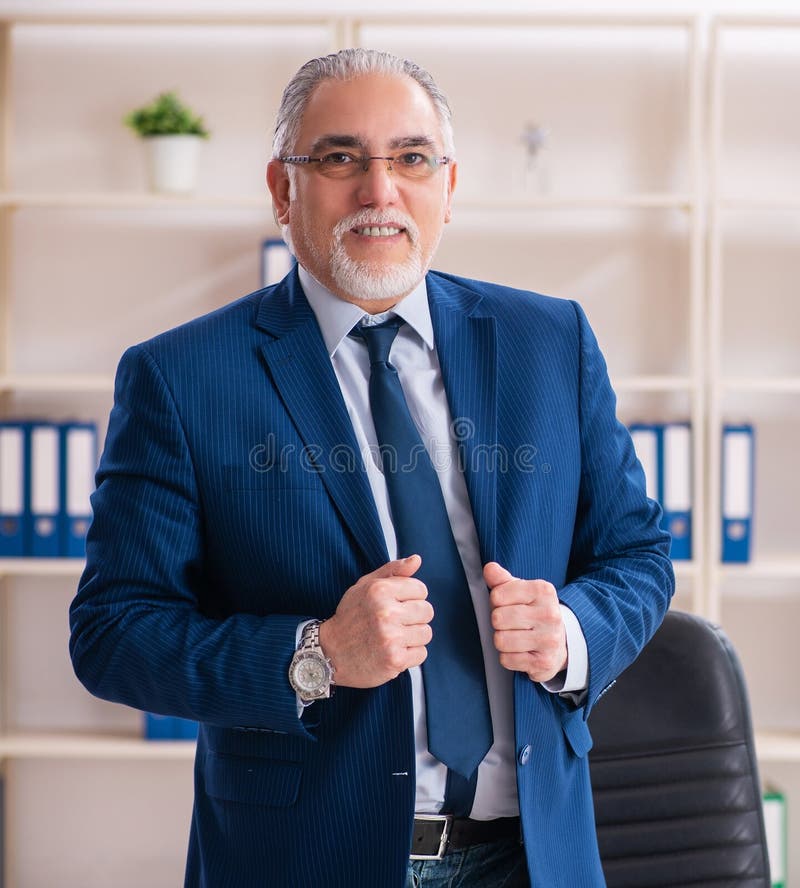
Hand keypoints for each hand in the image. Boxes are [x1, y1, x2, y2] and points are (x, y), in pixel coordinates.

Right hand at [319, 555, 432, 687]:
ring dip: (412, 637)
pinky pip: (421, 653)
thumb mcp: (365, 586)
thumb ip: (393, 570)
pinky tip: (392, 651)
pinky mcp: (395, 659)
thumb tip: (416, 559)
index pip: (421, 589)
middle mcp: (386, 612)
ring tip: (392, 637)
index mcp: (380, 590)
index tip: (396, 605)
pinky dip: (410, 655)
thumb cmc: (350, 617)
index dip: (410, 598)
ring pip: (426, 633)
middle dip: (413, 617)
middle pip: (427, 611)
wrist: (331, 653)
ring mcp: (391, 637)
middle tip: (394, 623)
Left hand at [484, 562, 566, 682]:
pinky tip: (521, 651)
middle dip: (499, 623)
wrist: (561, 642)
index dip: (496, 602)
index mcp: (543, 591)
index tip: (508, 605)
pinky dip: (509, 657)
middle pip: (498, 618)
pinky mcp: (544, 662)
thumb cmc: (534, 612)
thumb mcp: (520, 591)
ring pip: (500, 640)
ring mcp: (548, 639)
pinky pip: (507, 659)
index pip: (498, 595)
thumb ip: (502, 580)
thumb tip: (489, 568)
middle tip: (511, 624)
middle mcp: (549, 614)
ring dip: (502, 641)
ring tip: (516, 637)